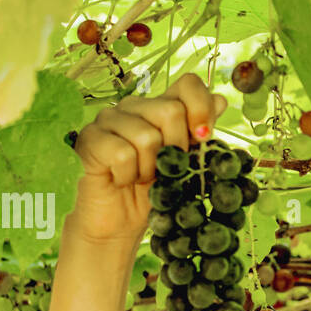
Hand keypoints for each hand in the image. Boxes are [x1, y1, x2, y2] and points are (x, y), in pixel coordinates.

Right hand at [66, 73, 228, 247]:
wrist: (119, 226)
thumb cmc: (150, 195)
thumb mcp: (184, 165)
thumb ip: (198, 134)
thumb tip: (220, 99)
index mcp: (158, 107)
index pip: (187, 84)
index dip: (201, 108)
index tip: (204, 138)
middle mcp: (132, 107)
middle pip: (170, 111)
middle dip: (175, 150)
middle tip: (161, 171)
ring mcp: (108, 120)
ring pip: (146, 136)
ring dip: (149, 169)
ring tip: (139, 178)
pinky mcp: (89, 139)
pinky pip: (122, 154)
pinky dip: (127, 176)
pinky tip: (120, 181)